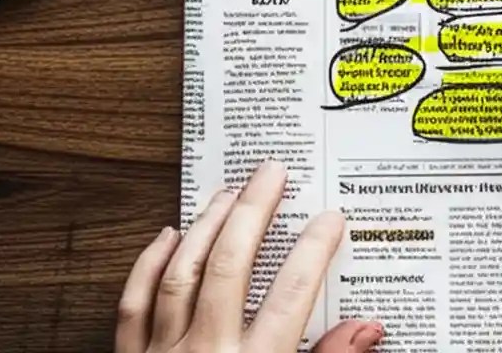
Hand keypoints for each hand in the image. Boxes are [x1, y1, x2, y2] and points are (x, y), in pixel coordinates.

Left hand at [116, 161, 383, 352]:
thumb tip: (367, 329)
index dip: (314, 248)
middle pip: (233, 264)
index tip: (330, 219)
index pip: (293, 293)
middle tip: (272, 172)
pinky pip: (134, 302)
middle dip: (255, 211)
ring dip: (207, 225)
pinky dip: (150, 263)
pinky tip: (168, 234)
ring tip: (229, 192)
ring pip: (182, 271)